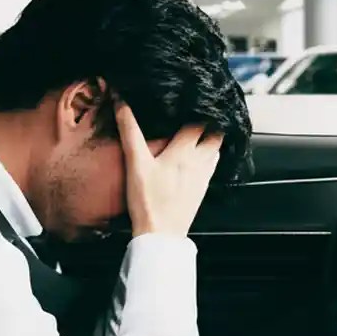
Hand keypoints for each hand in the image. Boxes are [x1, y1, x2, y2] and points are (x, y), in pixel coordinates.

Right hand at [116, 101, 223, 237]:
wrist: (160, 235)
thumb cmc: (148, 200)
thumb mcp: (135, 162)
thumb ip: (129, 130)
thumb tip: (120, 101)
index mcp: (185, 151)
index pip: (200, 121)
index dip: (196, 109)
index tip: (189, 102)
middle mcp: (200, 162)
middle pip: (216, 135)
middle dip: (210, 124)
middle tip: (198, 117)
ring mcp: (204, 177)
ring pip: (215, 151)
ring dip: (210, 141)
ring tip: (198, 135)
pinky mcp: (202, 190)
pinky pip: (211, 168)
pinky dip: (208, 158)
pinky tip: (195, 160)